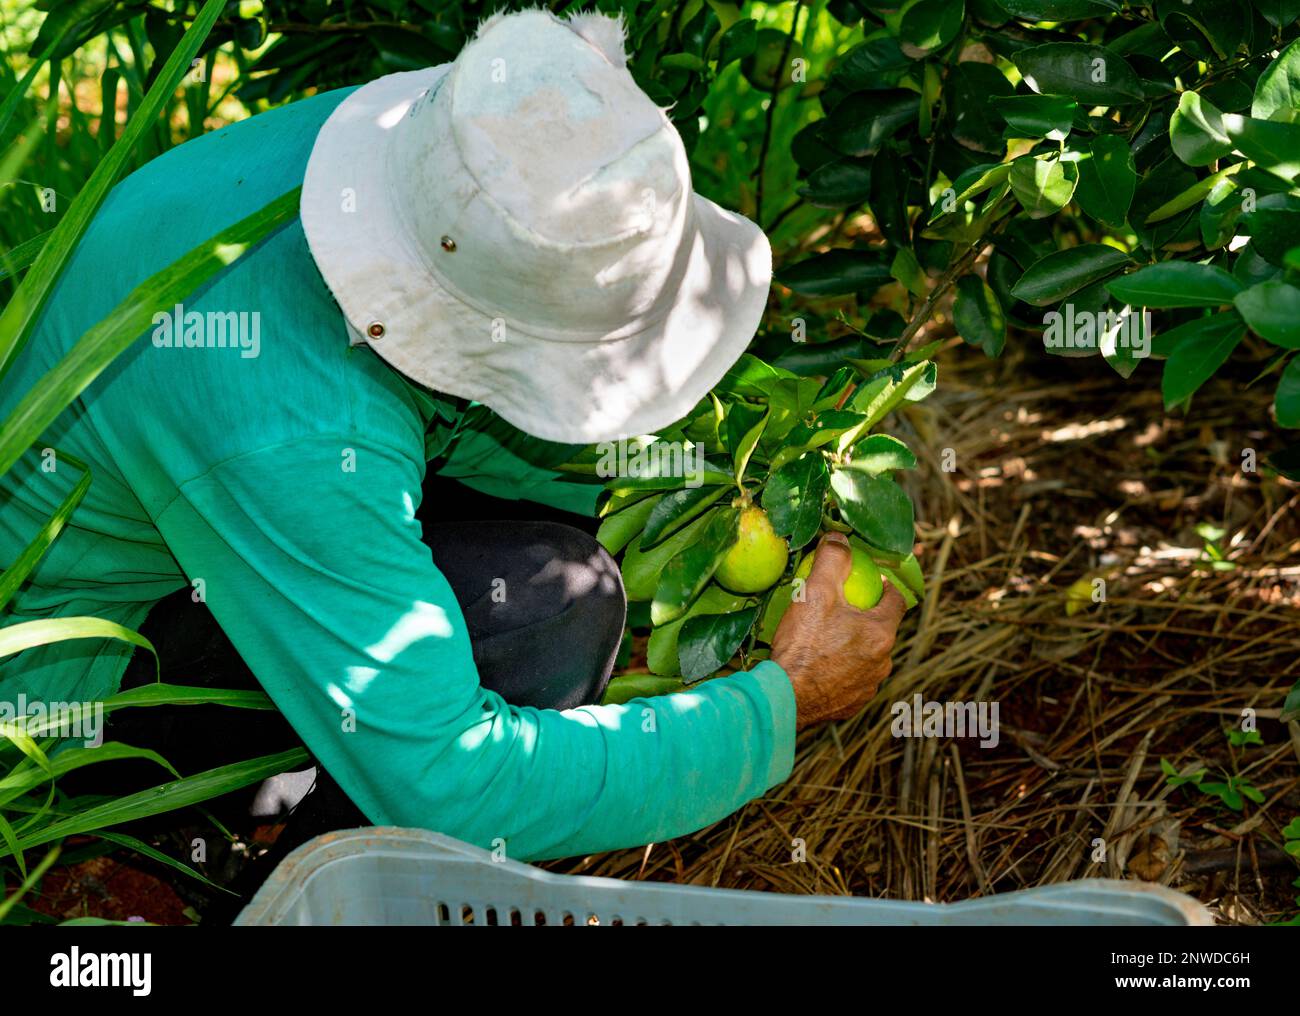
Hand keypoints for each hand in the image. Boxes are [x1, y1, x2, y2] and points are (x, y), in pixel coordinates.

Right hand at [770, 531, 905, 730]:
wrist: (784, 697)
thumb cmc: (803, 643)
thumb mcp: (816, 591)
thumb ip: (832, 560)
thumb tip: (839, 538)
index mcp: (880, 632)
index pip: (897, 601)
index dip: (886, 588)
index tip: (872, 582)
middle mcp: (883, 661)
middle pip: (881, 630)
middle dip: (867, 618)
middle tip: (840, 609)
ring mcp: (868, 686)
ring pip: (867, 657)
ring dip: (854, 646)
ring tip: (827, 638)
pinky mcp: (852, 704)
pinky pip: (852, 680)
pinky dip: (841, 670)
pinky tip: (820, 665)